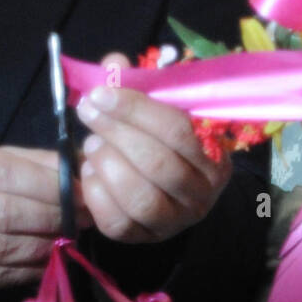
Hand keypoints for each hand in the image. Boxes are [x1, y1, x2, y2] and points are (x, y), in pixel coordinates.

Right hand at [0, 140, 88, 301]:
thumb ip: (32, 162)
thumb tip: (82, 168)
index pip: (5, 171)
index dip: (49, 185)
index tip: (82, 194)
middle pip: (6, 211)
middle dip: (53, 217)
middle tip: (81, 220)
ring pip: (4, 247)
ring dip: (45, 246)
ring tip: (68, 240)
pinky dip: (29, 269)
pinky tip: (47, 261)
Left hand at [74, 52, 232, 243]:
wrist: (157, 187)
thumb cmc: (158, 139)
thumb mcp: (154, 109)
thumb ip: (137, 84)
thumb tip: (114, 62)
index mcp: (213, 154)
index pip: (178, 130)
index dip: (136, 109)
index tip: (101, 94)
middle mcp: (202, 193)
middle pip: (158, 164)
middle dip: (117, 134)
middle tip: (89, 114)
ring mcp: (175, 221)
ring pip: (141, 198)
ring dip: (109, 165)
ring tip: (91, 145)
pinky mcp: (146, 239)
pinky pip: (120, 224)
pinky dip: (98, 196)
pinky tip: (90, 174)